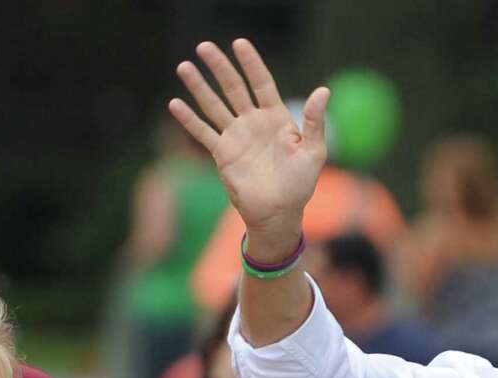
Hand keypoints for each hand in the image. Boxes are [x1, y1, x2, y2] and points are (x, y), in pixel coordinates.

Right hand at [169, 38, 328, 253]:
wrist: (278, 213)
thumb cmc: (300, 184)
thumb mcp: (314, 151)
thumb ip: (314, 121)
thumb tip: (323, 90)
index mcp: (276, 118)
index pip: (261, 83)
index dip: (251, 63)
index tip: (239, 44)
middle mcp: (253, 123)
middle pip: (233, 88)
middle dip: (219, 67)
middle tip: (204, 46)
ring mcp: (236, 137)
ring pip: (214, 106)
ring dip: (198, 87)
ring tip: (184, 67)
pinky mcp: (222, 154)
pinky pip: (203, 133)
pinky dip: (188, 120)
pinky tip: (174, 104)